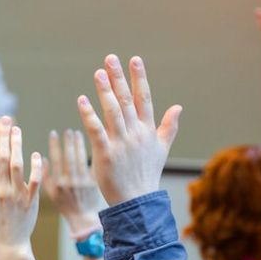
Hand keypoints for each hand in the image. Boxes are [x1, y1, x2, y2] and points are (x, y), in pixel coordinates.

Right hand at [0, 117, 42, 254]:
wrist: (8, 245)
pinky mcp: (31, 199)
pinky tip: (36, 154)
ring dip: (17, 144)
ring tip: (17, 130)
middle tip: (6, 120)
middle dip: (3, 136)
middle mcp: (0, 190)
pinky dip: (37, 166)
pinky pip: (36, 179)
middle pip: (1, 157)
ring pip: (17, 164)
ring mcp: (16, 194)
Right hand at [44, 129, 104, 233]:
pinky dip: (88, 152)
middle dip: (67, 141)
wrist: (83, 217)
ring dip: (78, 144)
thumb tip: (42, 158)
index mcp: (58, 183)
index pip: (55, 159)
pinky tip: (87, 143)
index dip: (54, 145)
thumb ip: (45, 176)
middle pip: (69, 156)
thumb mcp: (50, 193)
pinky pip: (90, 164)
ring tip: (76, 133)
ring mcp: (83, 181)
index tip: (53, 133)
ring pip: (80, 158)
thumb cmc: (64, 205)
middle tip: (66, 131)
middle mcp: (70, 181)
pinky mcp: (93, 182)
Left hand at [77, 55, 180, 205]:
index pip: (144, 98)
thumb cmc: (147, 174)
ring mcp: (121, 142)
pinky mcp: (106, 153)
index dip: (139, 78)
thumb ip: (168, 126)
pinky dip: (89, 114)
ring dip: (104, 91)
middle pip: (126, 100)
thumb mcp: (161, 149)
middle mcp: (135, 133)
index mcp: (147, 130)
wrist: (137, 201)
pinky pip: (96, 130)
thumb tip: (179, 106)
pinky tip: (82, 100)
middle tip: (110, 58)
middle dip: (119, 78)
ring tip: (98, 73)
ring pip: (112, 111)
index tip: (134, 59)